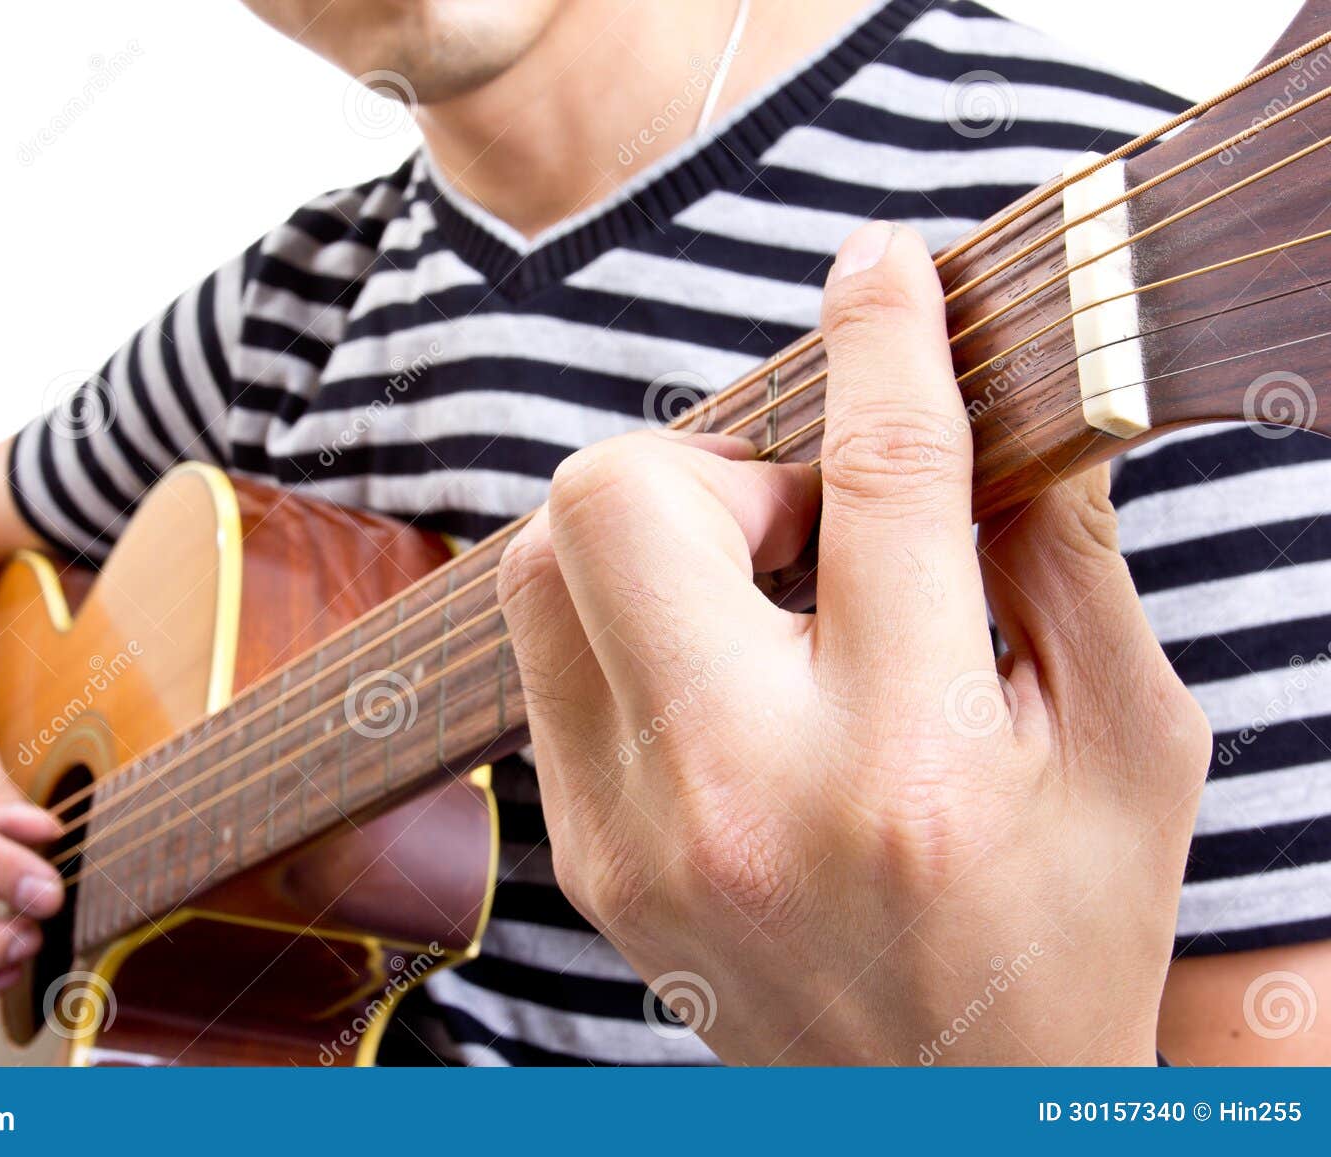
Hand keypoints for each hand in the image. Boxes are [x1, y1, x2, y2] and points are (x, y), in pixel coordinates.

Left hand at [497, 222, 1211, 1065]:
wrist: (944, 1119)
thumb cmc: (1060, 938)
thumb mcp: (1126, 753)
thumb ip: (1072, 563)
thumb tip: (1024, 409)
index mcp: (909, 759)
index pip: (876, 478)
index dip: (881, 338)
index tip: (882, 270)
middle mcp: (741, 791)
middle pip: (619, 496)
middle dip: (715, 454)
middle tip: (805, 512)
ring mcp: (633, 828)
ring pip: (545, 563)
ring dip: (653, 526)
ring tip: (760, 586)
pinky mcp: (585, 852)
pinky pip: (547, 655)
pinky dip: (624, 612)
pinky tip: (717, 660)